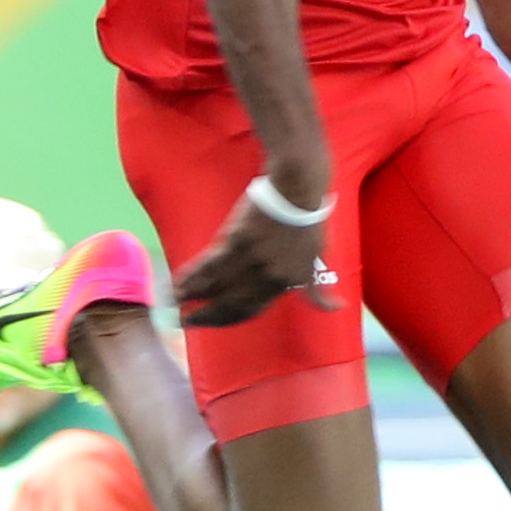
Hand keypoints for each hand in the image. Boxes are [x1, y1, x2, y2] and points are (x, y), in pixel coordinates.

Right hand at [170, 180, 338, 330]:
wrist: (297, 188)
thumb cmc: (309, 218)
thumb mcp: (317, 258)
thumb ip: (315, 287)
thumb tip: (336, 308)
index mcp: (285, 282)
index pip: (252, 309)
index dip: (230, 317)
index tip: (213, 320)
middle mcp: (267, 276)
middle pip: (231, 303)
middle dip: (207, 315)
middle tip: (187, 322)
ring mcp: (251, 259)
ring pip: (215, 287)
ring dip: (192, 298)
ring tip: (174, 305)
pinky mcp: (235, 241)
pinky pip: (208, 266)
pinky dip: (190, 277)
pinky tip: (175, 284)